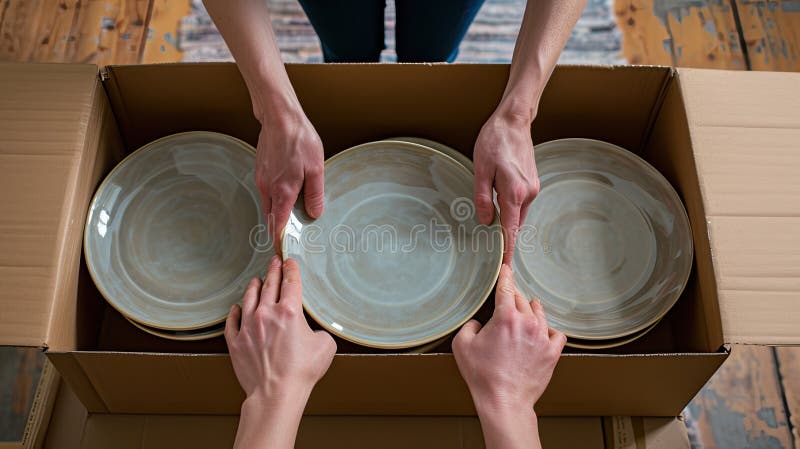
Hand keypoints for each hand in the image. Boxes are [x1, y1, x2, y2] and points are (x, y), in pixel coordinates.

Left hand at [225, 255, 335, 401]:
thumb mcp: (325, 346)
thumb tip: (311, 333)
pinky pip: (232, 321)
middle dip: (273, 270)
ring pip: (249, 299)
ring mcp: (248, 327)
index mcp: (289, 311)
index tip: (289, 262)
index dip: (291, 269)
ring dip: (254, 287)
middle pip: (269, 285)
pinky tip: (236, 308)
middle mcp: (266, 314)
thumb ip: (319, 332)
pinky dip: (234, 312)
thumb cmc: (301, 372)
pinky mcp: (236, 342)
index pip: (291, 282)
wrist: (276, 393)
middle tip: (274, 261)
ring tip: (257, 280)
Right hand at [255, 111, 324, 245]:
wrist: (279, 117)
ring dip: (277, 213)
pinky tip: (285, 193)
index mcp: (283, 191)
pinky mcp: (260, 170)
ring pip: (268, 204)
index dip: (280, 241)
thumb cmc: (300, 140)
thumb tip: (314, 214)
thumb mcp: (316, 168)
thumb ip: (315, 194)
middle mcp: (269, 188)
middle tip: (287, 240)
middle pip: (272, 217)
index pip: (279, 225)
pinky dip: (274, 199)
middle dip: (278, 230)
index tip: (281, 253)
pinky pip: (266, 192)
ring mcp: (262, 179)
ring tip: (288, 218)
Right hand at [453, 264, 564, 418]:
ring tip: (525, 313)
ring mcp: (543, 337)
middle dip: (513, 297)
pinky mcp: (553, 352)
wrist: (505, 401)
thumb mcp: (462, 345)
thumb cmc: (482, 375)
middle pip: (521, 300)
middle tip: (507, 301)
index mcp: (505, 317)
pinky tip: (542, 333)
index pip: (506, 288)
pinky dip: (548, 330)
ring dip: (530, 310)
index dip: (505, 275)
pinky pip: (556, 333)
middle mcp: (527, 322)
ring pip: (539, 313)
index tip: (506, 268)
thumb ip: (469, 325)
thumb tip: (479, 323)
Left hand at [473, 112, 538, 263]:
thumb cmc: (494, 142)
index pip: (511, 229)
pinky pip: (520, 203)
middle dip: (505, 237)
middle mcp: (528, 193)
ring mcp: (533, 188)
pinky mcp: (533, 183)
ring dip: (507, 221)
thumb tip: (486, 222)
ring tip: (491, 228)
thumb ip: (483, 198)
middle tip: (491, 252)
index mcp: (514, 192)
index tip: (505, 268)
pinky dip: (511, 210)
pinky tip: (499, 207)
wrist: (513, 121)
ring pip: (517, 213)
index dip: (507, 250)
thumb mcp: (480, 170)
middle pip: (515, 223)